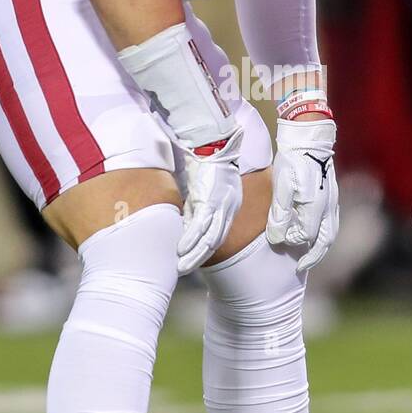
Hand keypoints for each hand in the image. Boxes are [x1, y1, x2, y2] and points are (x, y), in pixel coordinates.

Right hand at [177, 124, 243, 273]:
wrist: (211, 143)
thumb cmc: (206, 161)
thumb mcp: (206, 187)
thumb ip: (196, 206)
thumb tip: (184, 223)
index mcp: (230, 205)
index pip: (219, 233)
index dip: (206, 249)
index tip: (193, 259)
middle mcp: (228, 208)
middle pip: (216, 241)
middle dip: (200, 258)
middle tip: (185, 269)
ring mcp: (220, 206)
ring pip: (209, 239)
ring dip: (194, 255)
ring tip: (181, 266)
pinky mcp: (209, 200)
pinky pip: (200, 226)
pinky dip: (190, 240)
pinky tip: (181, 250)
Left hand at [266, 118, 337, 270]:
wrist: (310, 136)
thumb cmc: (293, 160)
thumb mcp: (281, 186)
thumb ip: (280, 214)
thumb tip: (277, 238)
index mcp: (315, 206)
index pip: (306, 236)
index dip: (292, 242)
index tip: (279, 243)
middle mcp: (328, 205)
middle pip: (325, 239)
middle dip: (314, 256)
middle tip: (301, 267)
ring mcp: (333, 199)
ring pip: (331, 230)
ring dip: (321, 246)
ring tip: (310, 255)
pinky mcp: (332, 192)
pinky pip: (332, 220)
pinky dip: (324, 232)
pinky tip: (314, 232)